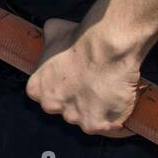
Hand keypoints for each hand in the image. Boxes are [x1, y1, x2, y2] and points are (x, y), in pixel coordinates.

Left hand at [25, 18, 140, 137]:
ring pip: (86, 119)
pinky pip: (108, 126)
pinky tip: (121, 104)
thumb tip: (49, 32)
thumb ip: (48, 39)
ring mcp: (75, 118)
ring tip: (109, 93)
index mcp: (36, 89)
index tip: (75, 81)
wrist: (105, 49)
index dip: (63, 88)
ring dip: (97, 110)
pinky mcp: (97, 125)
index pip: (47, 95)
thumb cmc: (79, 39)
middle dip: (78, 101)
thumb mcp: (53, 31)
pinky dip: (116, 118)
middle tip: (93, 87)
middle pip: (66, 110)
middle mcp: (51, 107)